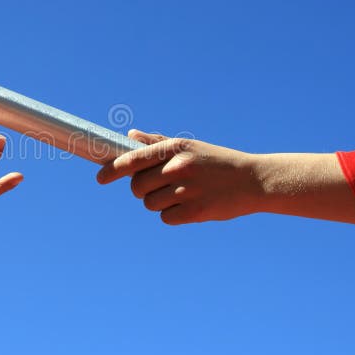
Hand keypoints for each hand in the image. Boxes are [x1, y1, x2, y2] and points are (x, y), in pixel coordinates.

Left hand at [97, 130, 354, 226]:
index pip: (133, 160)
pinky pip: (166, 218)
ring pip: (150, 204)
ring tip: (180, 195)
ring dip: (159, 203)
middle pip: (137, 187)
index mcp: (175, 149)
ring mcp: (187, 190)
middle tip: (158, 186)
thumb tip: (129, 136)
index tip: (99, 178)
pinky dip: (173, 215)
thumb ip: (157, 143)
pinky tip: (189, 206)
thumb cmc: (216, 162)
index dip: (112, 170)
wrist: (254, 181)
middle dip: (141, 189)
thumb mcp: (189, 146)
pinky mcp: (195, 211)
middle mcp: (178, 168)